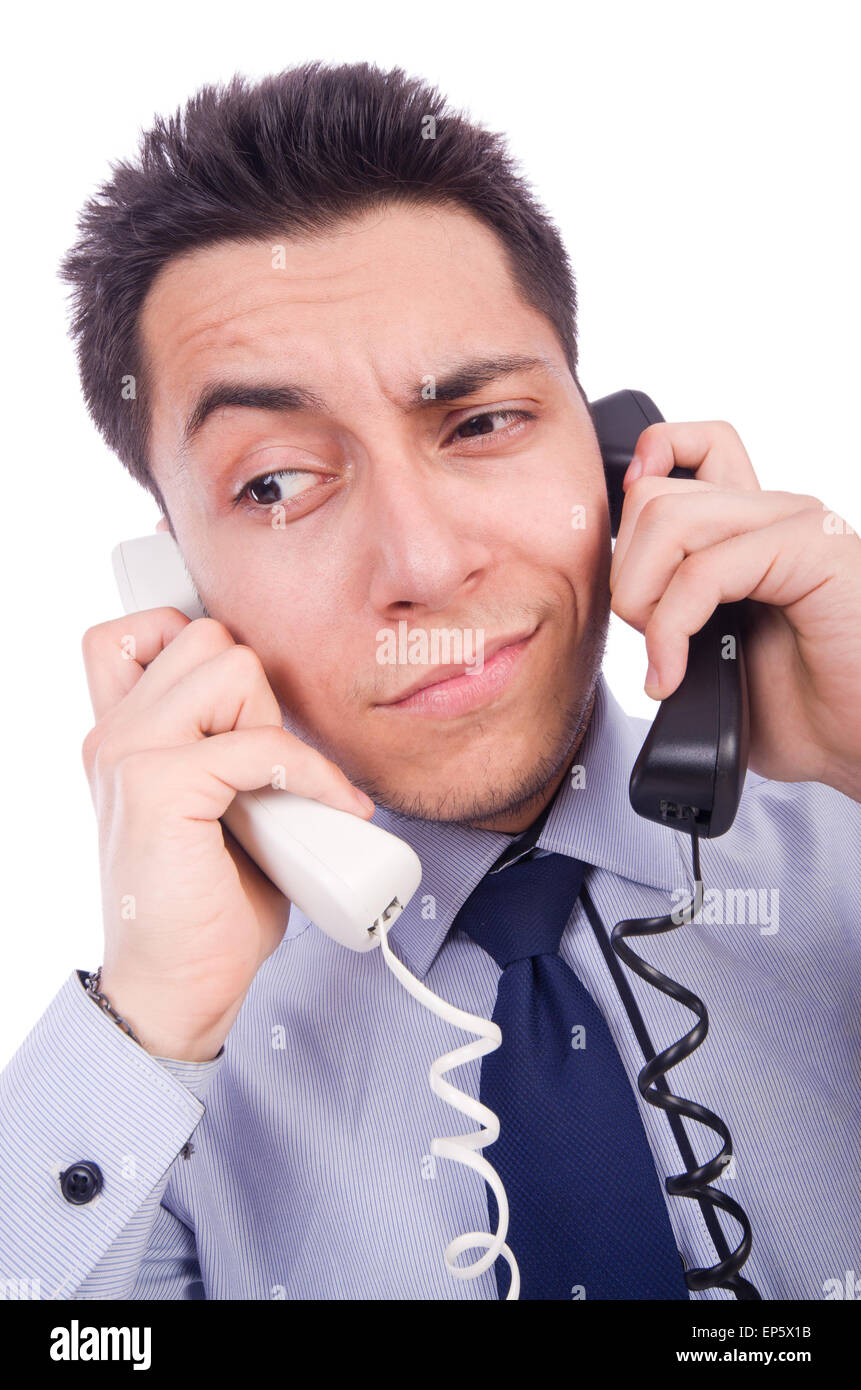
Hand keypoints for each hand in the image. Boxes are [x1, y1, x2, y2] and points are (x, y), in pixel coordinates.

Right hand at [81, 610, 374, 1059]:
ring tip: (276, 785)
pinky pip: (262, 743)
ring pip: (229, 665)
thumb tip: (294, 713)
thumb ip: (226, 749)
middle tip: (264, 764)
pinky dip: (311, 773)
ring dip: (271, 720)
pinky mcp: (160, 787)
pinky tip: (333, 807)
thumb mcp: (213, 807)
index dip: (196, 647)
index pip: (137, 631)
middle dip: (253, 691)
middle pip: (203, 636)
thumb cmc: (205, 906)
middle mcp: (113, 734)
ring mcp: (128, 755)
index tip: (240, 709)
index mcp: (118, 734)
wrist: (177, 988)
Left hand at [608, 420, 860, 801]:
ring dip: (641, 598)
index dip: (637, 483)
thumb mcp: (714, 654)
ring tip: (664, 658)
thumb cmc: (805, 710)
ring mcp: (797, 524)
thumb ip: (670, 607)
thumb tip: (610, 595)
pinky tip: (675, 675)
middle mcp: (774, 513)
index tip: (628, 561)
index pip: (683, 448)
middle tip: (650, 639)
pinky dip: (670, 629)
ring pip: (667, 517)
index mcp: (751, 527)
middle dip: (625, 573)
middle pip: (653, 493)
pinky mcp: (814, 549)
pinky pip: (703, 570)